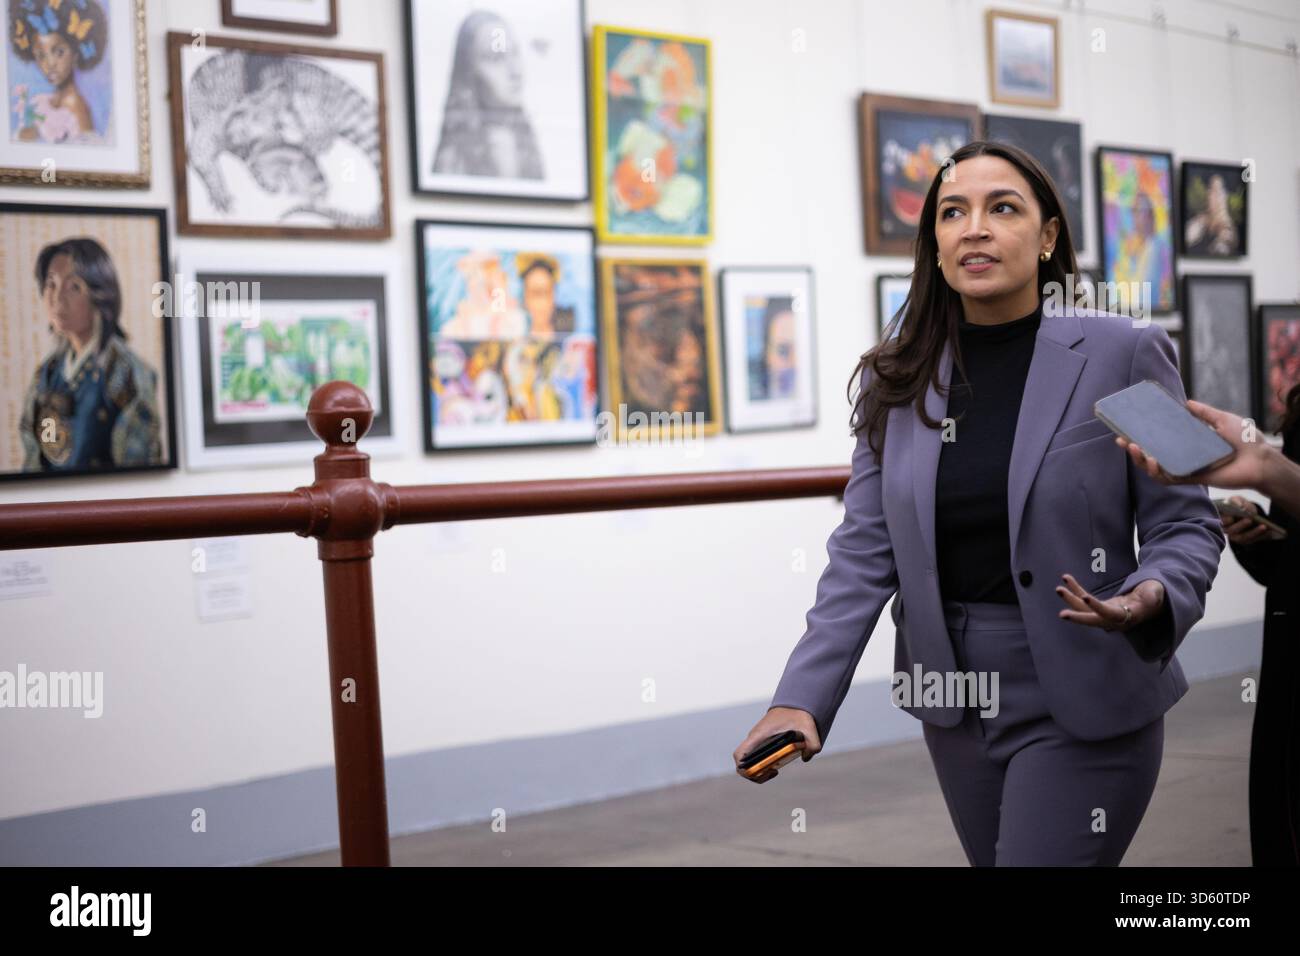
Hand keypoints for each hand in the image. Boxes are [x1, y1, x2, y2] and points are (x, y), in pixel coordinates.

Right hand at [733, 706, 820, 782]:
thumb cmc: (797, 713)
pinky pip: (757, 757)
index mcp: (759, 735)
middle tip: (772, 772)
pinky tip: (776, 766)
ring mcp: (757, 741)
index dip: (744, 768)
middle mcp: (754, 739)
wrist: (795, 704)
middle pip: (743, 763)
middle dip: (755, 774)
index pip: (739, 754)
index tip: (761, 771)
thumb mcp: (808, 727)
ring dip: (759, 770)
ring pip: (749, 761)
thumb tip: (805, 757)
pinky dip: (763, 765)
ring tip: (774, 771)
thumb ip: (812, 744)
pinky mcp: (763, 743)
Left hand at [1056, 572, 1164, 631]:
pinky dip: (1076, 590)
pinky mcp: (1101, 607)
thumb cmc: (1156, 595)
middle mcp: (1115, 619)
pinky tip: (1066, 579)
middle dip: (1078, 616)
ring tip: (1059, 588)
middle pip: (1094, 619)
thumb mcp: (1157, 592)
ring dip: (1071, 599)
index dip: (1098, 608)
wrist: (1152, 601)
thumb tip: (1153, 597)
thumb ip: (1154, 594)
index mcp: (1129, 616)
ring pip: (1086, 609)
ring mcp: (1106, 614)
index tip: (1085, 597)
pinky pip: (1085, 599)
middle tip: (1062, 615)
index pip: (1111, 614)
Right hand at [1115, 398, 1269, 488]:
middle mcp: (1183, 456)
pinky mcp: (1190, 479)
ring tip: (1133, 448)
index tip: (1127, 427)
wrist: (1260, 459)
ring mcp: (1185, 468)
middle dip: (1132, 449)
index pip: (1159, 440)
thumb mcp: (1222, 419)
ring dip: (1140, 460)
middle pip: (1150, 456)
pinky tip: (1152, 460)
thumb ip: (1204, 413)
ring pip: (1154, 468)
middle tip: (1120, 439)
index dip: (1142, 436)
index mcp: (1187, 443)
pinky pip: (1167, 478)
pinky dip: (1157, 471)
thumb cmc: (1245, 440)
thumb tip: (1186, 402)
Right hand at [1221, 494, 1271, 545]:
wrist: (1247, 512)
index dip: (1224, 520)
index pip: (1219, 521)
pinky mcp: (1244, 540)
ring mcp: (1234, 536)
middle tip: (1249, 519)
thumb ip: (1236, 500)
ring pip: (1242, 537)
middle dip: (1240, 525)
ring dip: (1253, 532)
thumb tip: (1238, 505)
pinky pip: (1252, 540)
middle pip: (1231, 530)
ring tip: (1264, 526)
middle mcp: (1225, 529)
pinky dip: (1261, 535)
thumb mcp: (1237, 500)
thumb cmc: (1239, 505)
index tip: (1231, 518)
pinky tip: (1269, 530)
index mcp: (1220, 518)